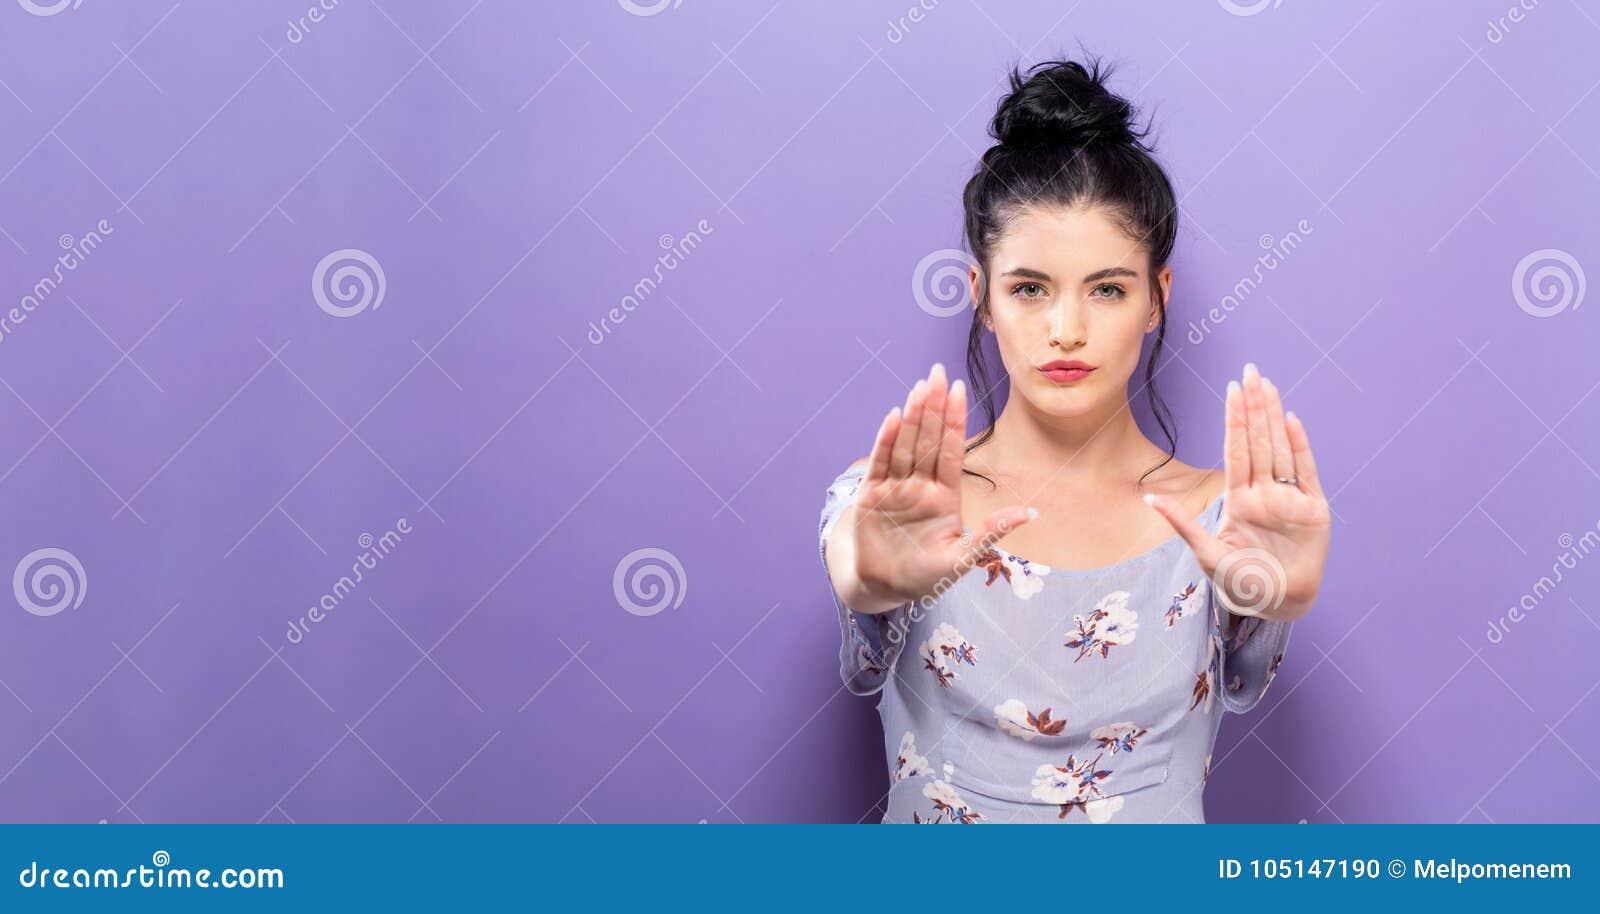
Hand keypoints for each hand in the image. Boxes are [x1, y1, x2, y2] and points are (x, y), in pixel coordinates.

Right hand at [835, 363, 1036, 611]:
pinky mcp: (870, 495)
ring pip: (906, 445)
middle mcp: (920, 485)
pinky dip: (886, 441)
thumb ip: (991, 533)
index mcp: (945, 495)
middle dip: (934, 407)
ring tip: (919, 388)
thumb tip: (1032, 513)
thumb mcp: (962, 558)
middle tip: (937, 372)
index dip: (956, 421)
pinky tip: (893, 417)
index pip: (952, 451)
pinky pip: (880, 463)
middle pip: (928, 440)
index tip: (959, 389)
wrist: (884, 587)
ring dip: (913, 417)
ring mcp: (895, 487)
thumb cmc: (926, 574)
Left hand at [1145, 362, 1329, 621]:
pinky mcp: (1313, 509)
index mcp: (1239, 499)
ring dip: (1274, 417)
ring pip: (1280, 449)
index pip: (1236, 451)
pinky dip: (1300, 447)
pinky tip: (1292, 421)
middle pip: (1259, 442)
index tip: (1231, 390)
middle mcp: (1264, 492)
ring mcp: (1288, 498)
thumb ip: (1183, 525)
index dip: (1234, 421)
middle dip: (1254, 407)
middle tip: (1251, 372)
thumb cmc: (1240, 582)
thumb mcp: (1206, 553)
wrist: (1278, 604)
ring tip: (1269, 386)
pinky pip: (1306, 472)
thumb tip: (1149, 499)